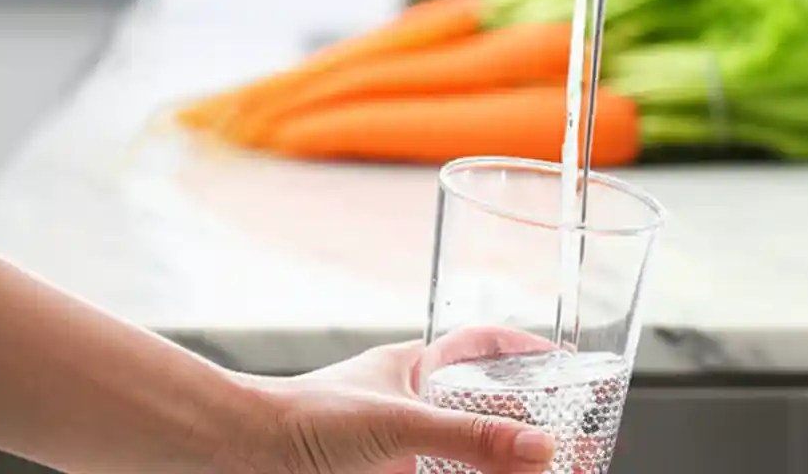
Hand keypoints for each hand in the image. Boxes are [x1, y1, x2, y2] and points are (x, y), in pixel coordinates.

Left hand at [239, 330, 556, 473]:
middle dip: (527, 427)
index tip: (565, 363)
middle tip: (567, 448)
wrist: (240, 457)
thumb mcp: (401, 422)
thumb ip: (471, 438)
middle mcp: (413, 406)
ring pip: (467, 454)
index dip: (524, 348)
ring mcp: (401, 448)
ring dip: (502, 465)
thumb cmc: (305, 420)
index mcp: (416, 369)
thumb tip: (540, 449)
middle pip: (485, 408)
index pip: (482, 344)